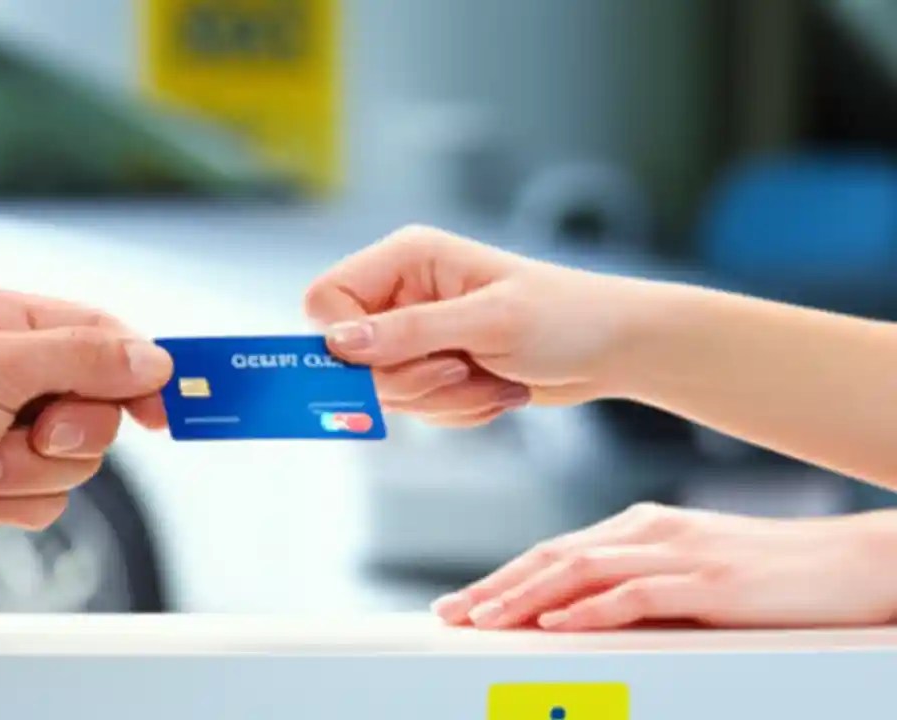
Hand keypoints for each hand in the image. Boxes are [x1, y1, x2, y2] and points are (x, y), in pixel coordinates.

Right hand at [304, 225, 645, 424]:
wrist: (613, 350)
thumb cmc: (565, 318)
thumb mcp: (488, 322)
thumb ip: (409, 332)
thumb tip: (338, 345)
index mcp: (406, 258)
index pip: (326, 301)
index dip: (342, 342)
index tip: (383, 368)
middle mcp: (402, 291)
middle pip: (351, 357)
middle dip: (409, 380)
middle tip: (461, 371)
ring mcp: (415, 332)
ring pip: (384, 390)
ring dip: (440, 400)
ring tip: (491, 380)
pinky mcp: (431, 367)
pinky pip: (413, 407)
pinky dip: (454, 410)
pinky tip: (495, 390)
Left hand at [431, 503, 896, 630]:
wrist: (848, 562)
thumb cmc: (769, 572)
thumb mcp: (689, 571)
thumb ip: (634, 584)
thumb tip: (574, 614)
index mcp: (639, 528)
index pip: (553, 552)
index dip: (501, 578)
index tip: (462, 604)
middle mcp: (649, 532)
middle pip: (553, 557)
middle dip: (496, 588)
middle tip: (452, 615)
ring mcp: (678, 552)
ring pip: (581, 572)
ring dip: (526, 599)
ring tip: (486, 621)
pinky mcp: (709, 579)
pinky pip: (636, 594)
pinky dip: (591, 610)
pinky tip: (559, 624)